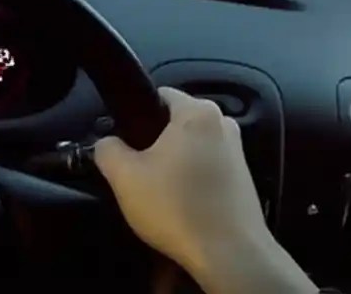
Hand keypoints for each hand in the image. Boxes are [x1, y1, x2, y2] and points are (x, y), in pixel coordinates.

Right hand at [95, 87, 313, 293]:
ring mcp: (238, 153)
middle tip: (136, 173)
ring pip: (191, 150)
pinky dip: (191, 183)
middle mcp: (224, 124)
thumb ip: (106, 149)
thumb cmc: (177, 208)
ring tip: (158, 195)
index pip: (158, 95)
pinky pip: (207, 171)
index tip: (124, 144)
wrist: (230, 255)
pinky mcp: (244, 180)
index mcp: (197, 112)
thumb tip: (107, 143)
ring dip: (173, 166)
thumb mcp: (124, 177)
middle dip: (154, 144)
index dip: (134, 116)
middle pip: (175, 124)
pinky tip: (181, 207)